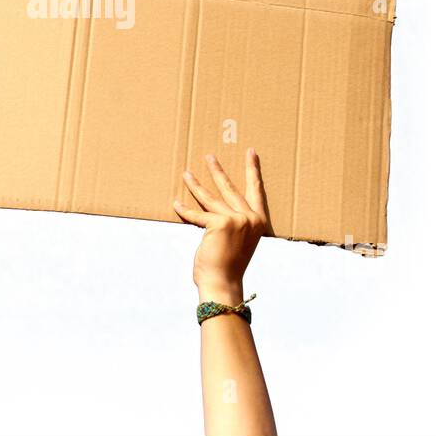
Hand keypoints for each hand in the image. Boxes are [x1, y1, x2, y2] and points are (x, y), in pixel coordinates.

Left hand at [173, 148, 268, 304]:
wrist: (223, 283)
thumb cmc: (228, 264)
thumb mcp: (238, 240)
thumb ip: (233, 222)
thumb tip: (215, 208)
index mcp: (259, 221)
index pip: (256, 190)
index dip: (252, 170)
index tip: (251, 152)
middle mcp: (250, 218)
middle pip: (230, 188)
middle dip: (217, 171)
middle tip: (209, 156)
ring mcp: (236, 219)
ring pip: (209, 198)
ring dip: (195, 184)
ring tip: (186, 173)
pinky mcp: (219, 223)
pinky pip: (196, 214)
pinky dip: (184, 210)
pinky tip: (175, 203)